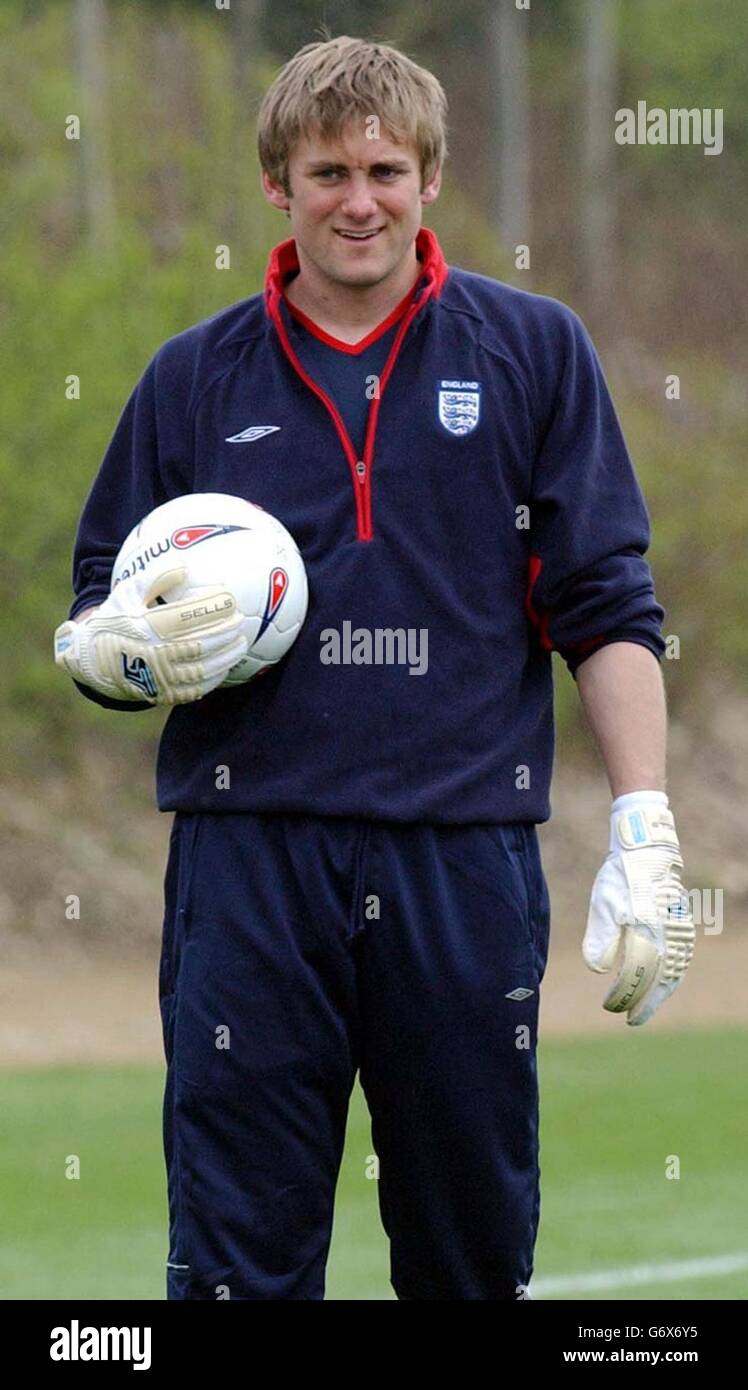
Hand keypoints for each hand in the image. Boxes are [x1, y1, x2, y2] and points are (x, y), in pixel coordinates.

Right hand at [54, 567, 246, 704]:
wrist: (91, 662)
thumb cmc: (113, 621)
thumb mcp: (127, 594)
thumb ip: (156, 578)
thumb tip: (184, 565)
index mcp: (146, 627)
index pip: (187, 616)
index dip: (213, 608)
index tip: (231, 599)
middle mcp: (154, 653)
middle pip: (201, 643)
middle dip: (226, 632)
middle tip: (242, 620)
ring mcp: (159, 677)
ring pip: (203, 668)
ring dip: (227, 655)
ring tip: (242, 643)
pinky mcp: (163, 694)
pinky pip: (197, 688)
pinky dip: (215, 676)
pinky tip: (226, 664)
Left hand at [582, 791, 694, 1025]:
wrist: (648, 850)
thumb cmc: (622, 876)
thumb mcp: (603, 904)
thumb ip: (601, 938)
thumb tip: (598, 970)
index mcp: (646, 930)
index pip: (635, 975)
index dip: (622, 994)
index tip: (610, 1006)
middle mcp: (667, 934)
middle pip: (660, 980)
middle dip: (645, 1001)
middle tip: (631, 1018)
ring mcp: (679, 930)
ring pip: (674, 971)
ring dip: (660, 992)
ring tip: (646, 1006)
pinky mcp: (681, 925)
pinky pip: (680, 958)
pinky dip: (671, 976)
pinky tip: (662, 982)